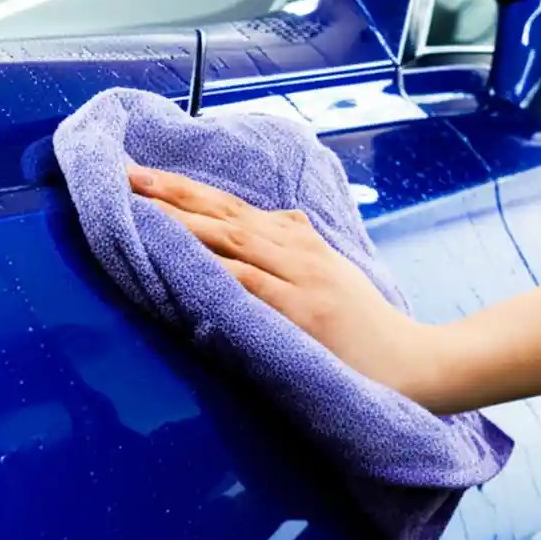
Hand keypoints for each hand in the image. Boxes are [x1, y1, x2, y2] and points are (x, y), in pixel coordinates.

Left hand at [127, 164, 448, 407]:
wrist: (416, 366)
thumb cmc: (365, 331)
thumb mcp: (328, 277)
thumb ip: (290, 254)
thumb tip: (254, 231)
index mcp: (299, 240)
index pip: (231, 205)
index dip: (185, 189)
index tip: (142, 173)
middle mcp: (298, 248)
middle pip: (223, 210)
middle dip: (171, 191)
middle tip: (123, 172)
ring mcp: (301, 278)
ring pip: (230, 237)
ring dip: (180, 220)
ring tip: (137, 204)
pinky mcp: (303, 311)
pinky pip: (247, 282)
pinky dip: (212, 265)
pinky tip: (179, 255)